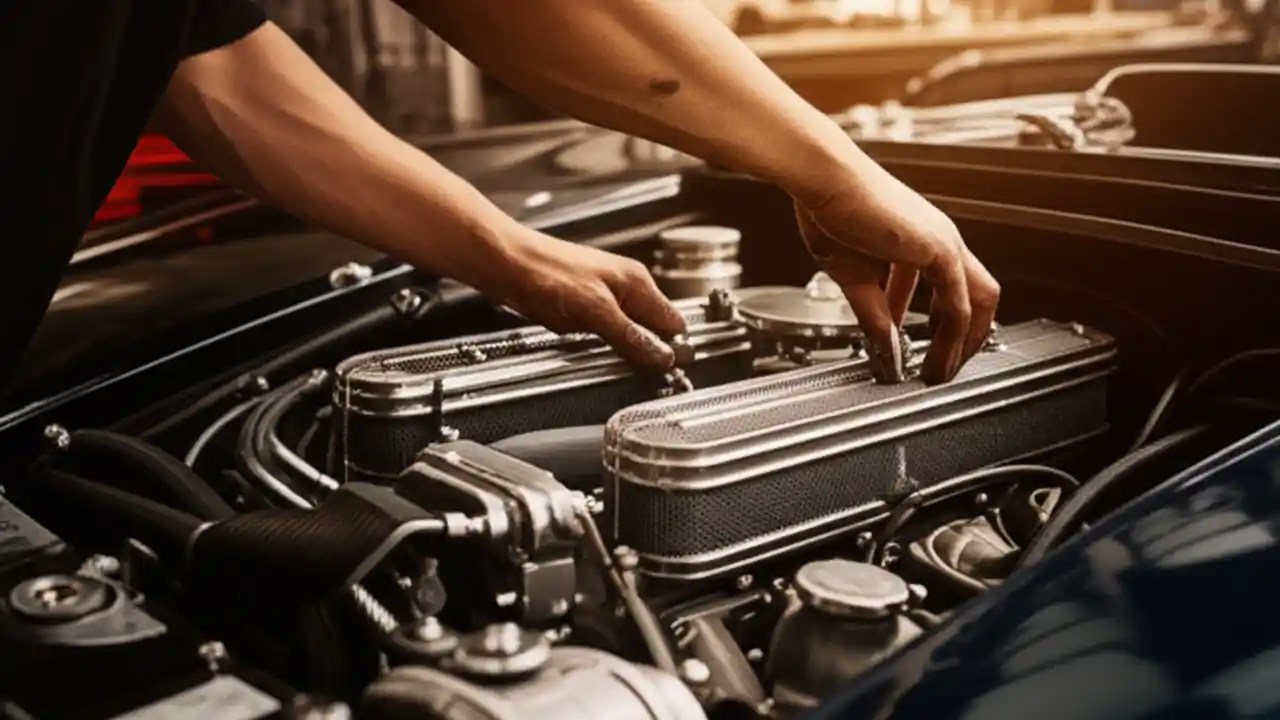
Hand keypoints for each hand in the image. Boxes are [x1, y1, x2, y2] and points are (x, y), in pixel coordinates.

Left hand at [480, 227, 687, 370]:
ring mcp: (606, 293)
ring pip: (632, 329)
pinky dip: (607, 342)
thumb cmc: (544, 274)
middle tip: (642, 374)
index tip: (668, 373)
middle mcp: (626, 286)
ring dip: (629, 348)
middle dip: (651, 351)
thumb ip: (630, 336)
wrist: (505, 261)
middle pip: (655, 327)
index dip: (674, 349)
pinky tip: (596, 348)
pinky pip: (610, 327)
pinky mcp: (586, 302)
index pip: (674, 323)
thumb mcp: (594, 312)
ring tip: (619, 363)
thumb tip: (662, 357)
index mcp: (636, 283)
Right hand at [793, 166, 999, 384]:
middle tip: (945, 367)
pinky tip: (922, 356)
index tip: (925, 349)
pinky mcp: (939, 248)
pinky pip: (958, 304)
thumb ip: (873, 314)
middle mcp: (940, 241)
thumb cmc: (831, 212)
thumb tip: (882, 348)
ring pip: (978, 304)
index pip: (950, 290)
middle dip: (965, 339)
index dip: (943, 326)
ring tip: (940, 372)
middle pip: (980, 298)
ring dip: (961, 344)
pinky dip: (945, 337)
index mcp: (921, 242)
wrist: (824, 182)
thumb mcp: (853, 277)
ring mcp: (944, 243)